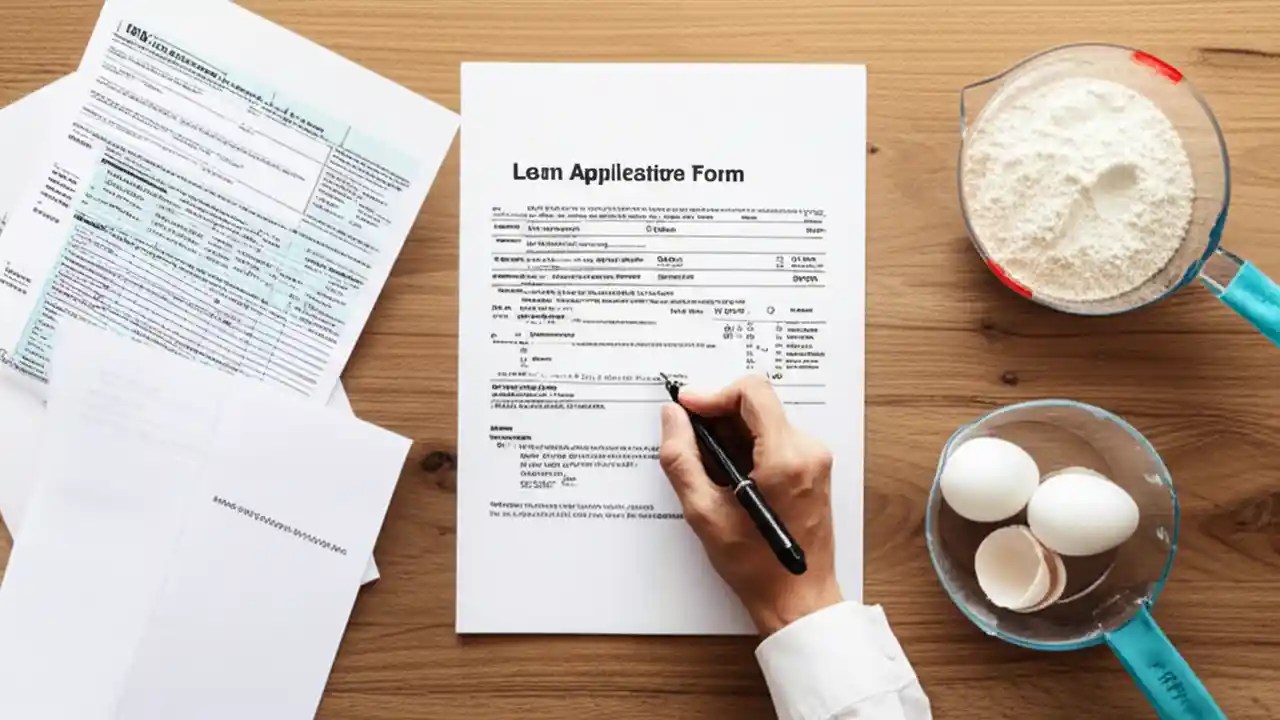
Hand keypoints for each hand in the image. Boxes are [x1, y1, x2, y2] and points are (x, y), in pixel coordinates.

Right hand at [658, 374, 841, 635]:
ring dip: (730, 435)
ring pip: (763, 421)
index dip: (713, 394)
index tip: (687, 409)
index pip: (752, 392)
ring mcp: (813, 460)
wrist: (798, 599)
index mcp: (786, 457)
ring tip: (708, 470)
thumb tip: (673, 418)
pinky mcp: (812, 469)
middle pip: (756, 405)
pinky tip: (729, 479)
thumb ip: (682, 459)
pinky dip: (746, 447)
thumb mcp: (704, 513)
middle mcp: (807, 451)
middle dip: (718, 417)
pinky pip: (774, 440)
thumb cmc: (756, 566)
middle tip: (689, 442)